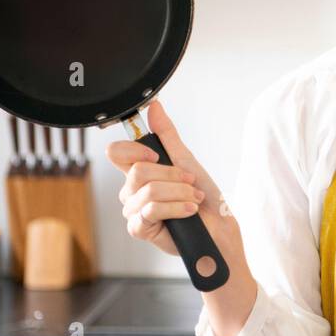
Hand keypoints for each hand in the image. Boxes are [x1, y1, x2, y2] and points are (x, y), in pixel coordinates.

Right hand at [105, 99, 248, 272]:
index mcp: (139, 172)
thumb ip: (167, 135)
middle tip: (190, 184)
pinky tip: (189, 212)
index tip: (157, 156)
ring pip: (147, 191)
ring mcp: (134, 210)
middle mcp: (132, 191)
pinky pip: (150, 211)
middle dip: (173, 176)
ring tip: (193, 200)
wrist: (219, 229)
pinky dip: (175, 208)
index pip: (117, 153)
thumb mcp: (187, 160)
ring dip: (179, 194)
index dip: (134, 150)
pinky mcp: (140, 229)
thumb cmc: (204, 198)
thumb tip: (154, 106)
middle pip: (138, 171)